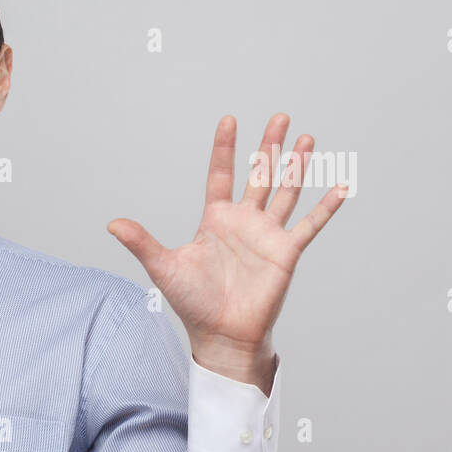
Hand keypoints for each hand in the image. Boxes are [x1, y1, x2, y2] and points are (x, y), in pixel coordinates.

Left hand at [106, 113, 345, 390]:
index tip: (229, 120)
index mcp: (215, 220)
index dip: (225, 149)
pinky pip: (309, 225)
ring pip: (285, 192)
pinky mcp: (286, 252)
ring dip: (297, 166)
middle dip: (269, 147)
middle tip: (280, 117)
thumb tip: (111, 224)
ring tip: (306, 138)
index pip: (220, 175)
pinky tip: (340, 186)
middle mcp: (243, 222)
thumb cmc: (192, 303)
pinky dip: (326, 207)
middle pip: (259, 175)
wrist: (221, 335)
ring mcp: (267, 235)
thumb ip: (141, 242)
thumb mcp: (164, 267)